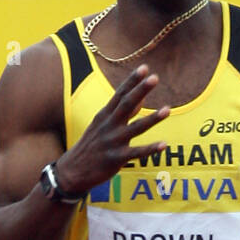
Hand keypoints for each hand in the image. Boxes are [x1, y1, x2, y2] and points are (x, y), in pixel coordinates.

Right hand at [57, 65, 168, 196]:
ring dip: (152, 119)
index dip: (132, 81)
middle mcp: (109, 126)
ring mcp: (113, 142)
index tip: (145, 68)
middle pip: (126, 104)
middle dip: (140, 90)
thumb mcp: (102, 126)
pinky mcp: (116, 159)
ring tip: (168, 110)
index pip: (120, 94)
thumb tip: (139, 101)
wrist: (72, 171)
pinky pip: (136, 153)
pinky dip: (150, 149)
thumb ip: (121, 113)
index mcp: (105, 115)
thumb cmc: (91, 146)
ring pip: (135, 128)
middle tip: (155, 77)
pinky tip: (164, 144)